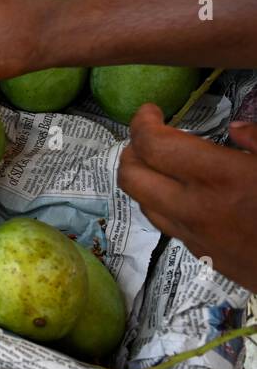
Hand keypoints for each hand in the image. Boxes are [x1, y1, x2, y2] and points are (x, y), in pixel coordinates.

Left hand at [118, 104, 256, 290]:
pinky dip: (162, 202)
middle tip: (150, 136)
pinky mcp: (206, 257)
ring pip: (142, 203)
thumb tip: (237, 129)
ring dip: (143, 178)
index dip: (142, 122)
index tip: (151, 111)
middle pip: (131, 176)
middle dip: (131, 150)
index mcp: (219, 177)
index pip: (153, 145)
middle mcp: (196, 208)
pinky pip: (167, 225)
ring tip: (162, 162)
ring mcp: (197, 237)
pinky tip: (186, 194)